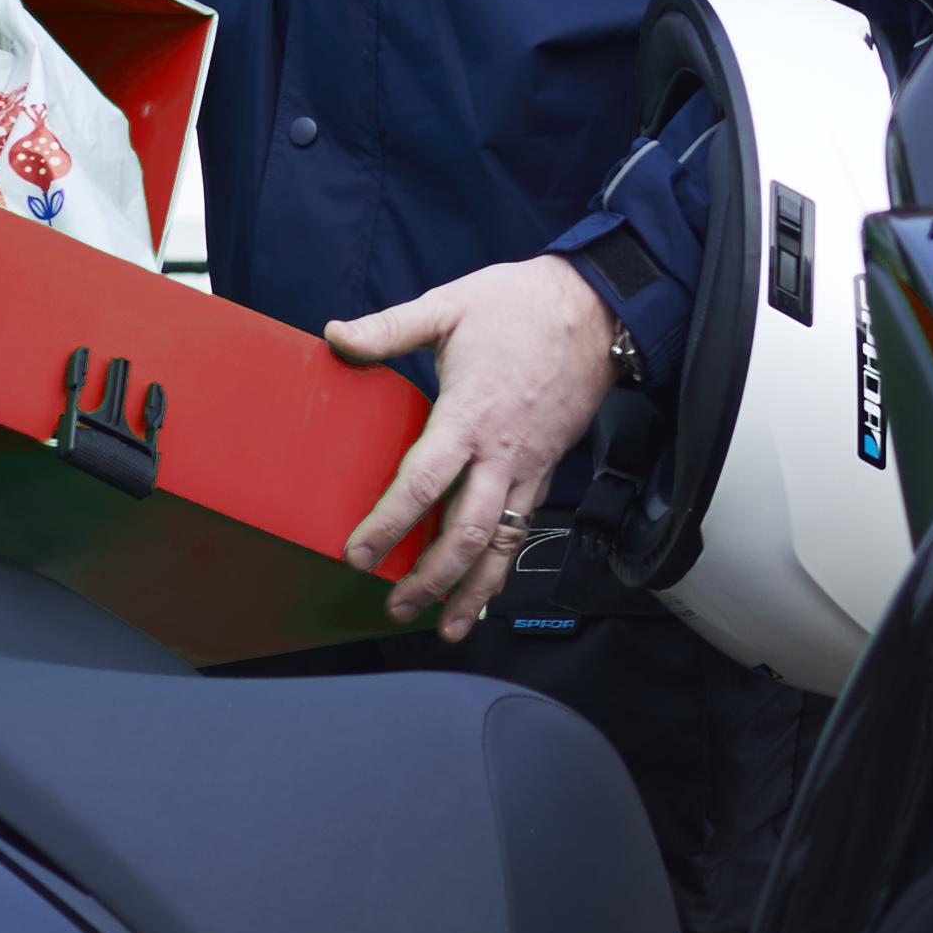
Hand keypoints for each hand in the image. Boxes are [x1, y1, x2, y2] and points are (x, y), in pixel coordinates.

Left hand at [325, 256, 619, 640]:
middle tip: (396, 605)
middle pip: (467, 531)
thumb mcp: (449, 306)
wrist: (598, 311)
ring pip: (502, 543)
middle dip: (432, 578)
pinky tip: (485, 592)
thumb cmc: (521, 306)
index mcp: (470, 415)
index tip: (359, 554)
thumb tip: (334, 337)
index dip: (390, 524)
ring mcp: (529, 467)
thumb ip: (389, 328)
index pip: (424, 482)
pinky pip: (523, 529)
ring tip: (447, 626)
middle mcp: (501, 453)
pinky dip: (503, 567)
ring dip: (473, 590)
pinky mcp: (546, 470)